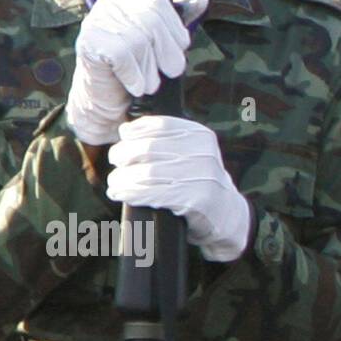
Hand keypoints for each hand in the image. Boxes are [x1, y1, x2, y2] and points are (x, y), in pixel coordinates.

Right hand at [65, 0, 207, 145]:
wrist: (103, 101)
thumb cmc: (133, 71)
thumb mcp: (160, 45)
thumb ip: (176, 23)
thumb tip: (203, 1)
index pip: (157, 2)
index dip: (175, 27)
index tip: (182, 48)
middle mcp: (109, 5)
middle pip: (150, 21)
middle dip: (167, 51)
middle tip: (171, 72)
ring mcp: (95, 23)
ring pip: (137, 40)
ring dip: (149, 69)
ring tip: (150, 85)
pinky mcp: (87, 43)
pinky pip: (121, 55)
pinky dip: (133, 75)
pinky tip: (136, 87)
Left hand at [107, 114, 251, 261]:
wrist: (227, 215)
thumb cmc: (199, 182)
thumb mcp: (190, 154)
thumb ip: (164, 140)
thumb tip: (125, 129)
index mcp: (201, 136)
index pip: (162, 125)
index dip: (137, 130)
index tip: (122, 137)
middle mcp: (203, 153)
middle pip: (150, 148)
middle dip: (125, 153)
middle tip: (115, 161)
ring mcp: (201, 177)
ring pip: (148, 173)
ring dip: (123, 178)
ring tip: (114, 183)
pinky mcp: (196, 200)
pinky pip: (155, 194)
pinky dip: (132, 193)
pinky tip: (121, 194)